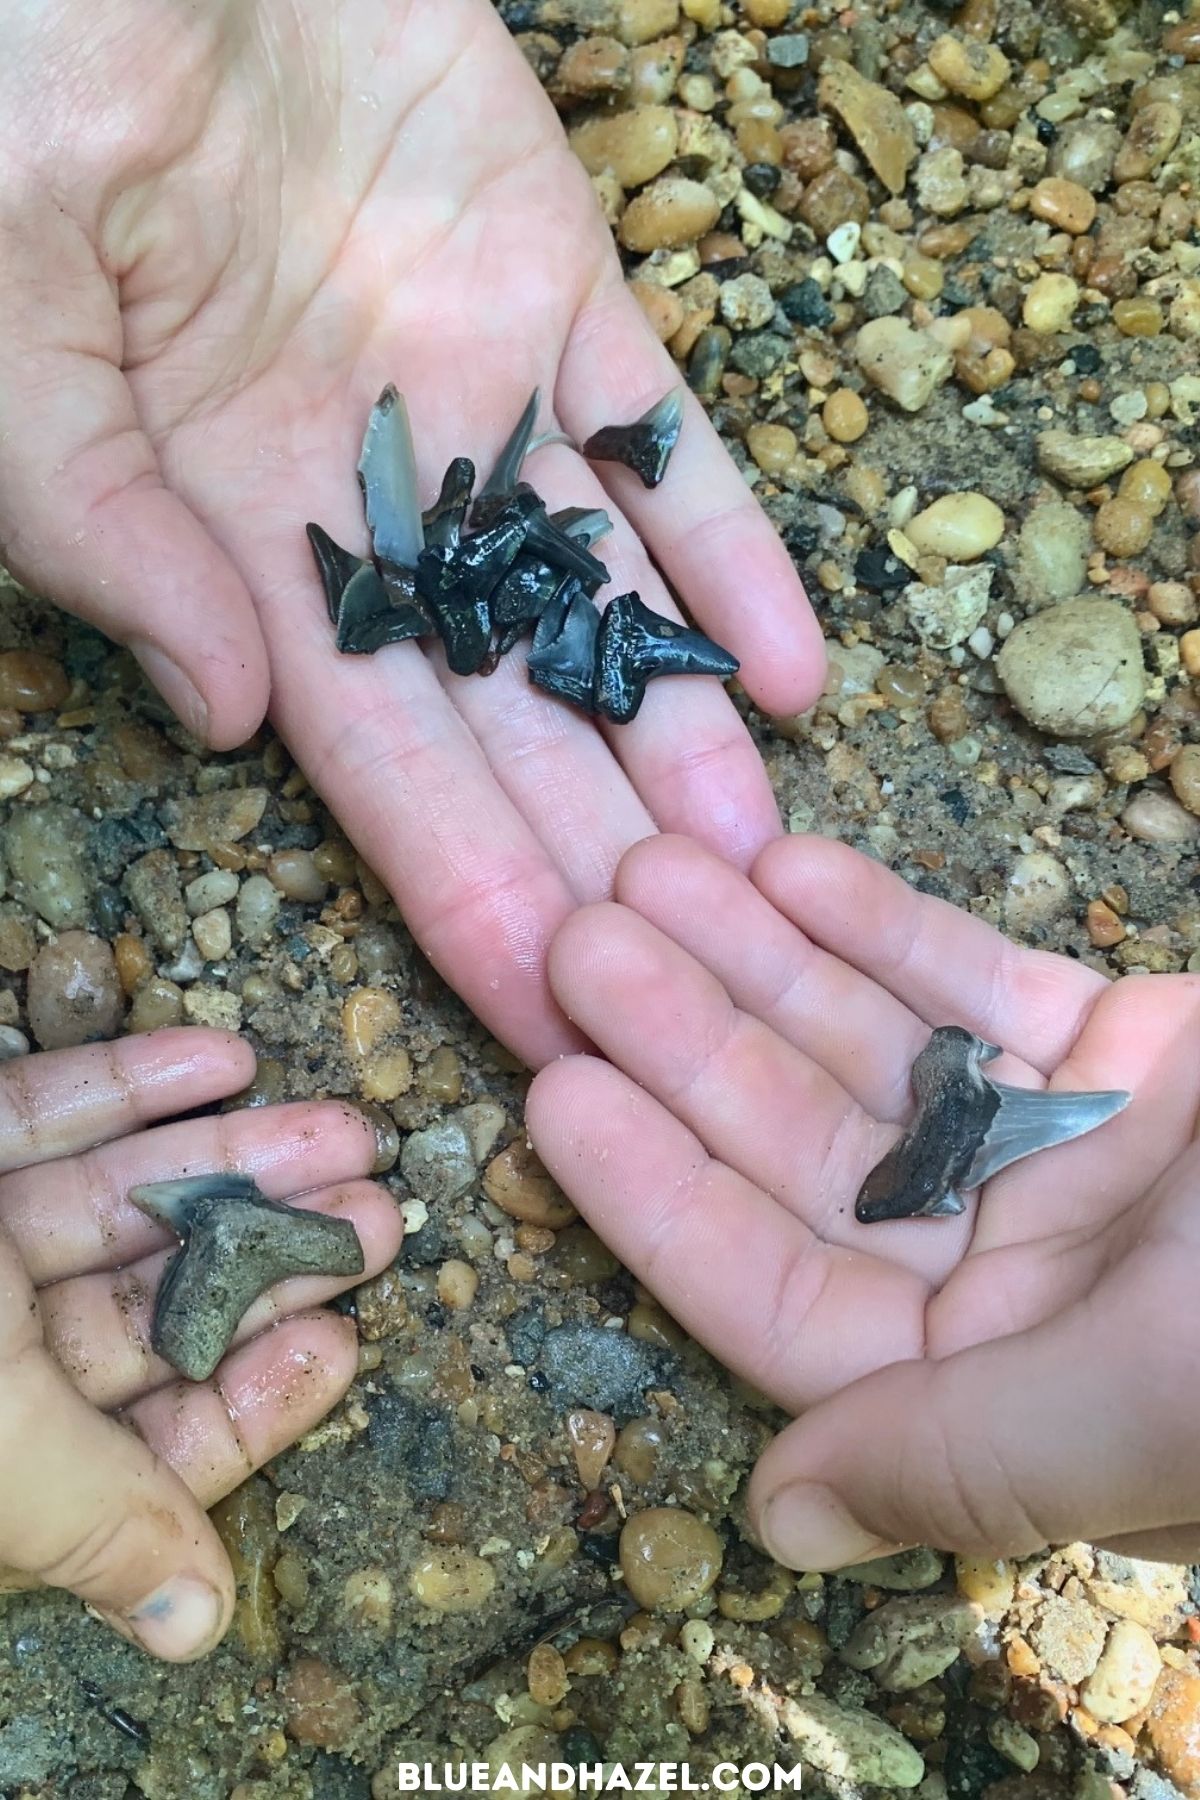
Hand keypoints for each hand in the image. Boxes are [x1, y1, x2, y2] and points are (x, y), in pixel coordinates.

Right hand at [0, 0, 823, 1066]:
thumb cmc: (21, 109)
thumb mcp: (7, 336)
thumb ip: (102, 528)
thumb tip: (225, 715)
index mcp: (232, 534)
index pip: (373, 765)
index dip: (460, 894)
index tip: (543, 1016)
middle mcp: (369, 493)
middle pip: (509, 716)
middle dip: (594, 855)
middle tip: (696, 983)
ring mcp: (474, 391)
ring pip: (601, 601)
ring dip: (680, 735)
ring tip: (762, 868)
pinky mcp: (558, 279)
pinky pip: (665, 437)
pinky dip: (731, 547)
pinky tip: (796, 672)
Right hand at [0, 1029, 401, 1659]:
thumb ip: (87, 1522)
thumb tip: (200, 1630)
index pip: (135, 1446)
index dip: (246, 1398)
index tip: (345, 1337)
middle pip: (139, 1307)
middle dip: (262, 1254)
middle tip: (380, 1209)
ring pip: (103, 1201)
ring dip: (224, 1159)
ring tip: (337, 1123)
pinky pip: (29, 1110)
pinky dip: (123, 1084)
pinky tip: (221, 1056)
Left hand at [527, 833, 1199, 1566]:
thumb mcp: (1161, 1401)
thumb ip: (965, 1461)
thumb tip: (770, 1518)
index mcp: (1018, 1403)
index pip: (789, 1306)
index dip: (666, 1204)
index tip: (558, 1101)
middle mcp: (1025, 1283)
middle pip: (811, 1155)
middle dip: (690, 1044)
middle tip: (572, 937)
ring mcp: (1075, 1158)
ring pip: (876, 1053)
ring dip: (758, 960)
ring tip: (647, 868)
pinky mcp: (1135, 1051)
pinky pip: (977, 982)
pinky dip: (883, 925)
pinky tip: (781, 863)